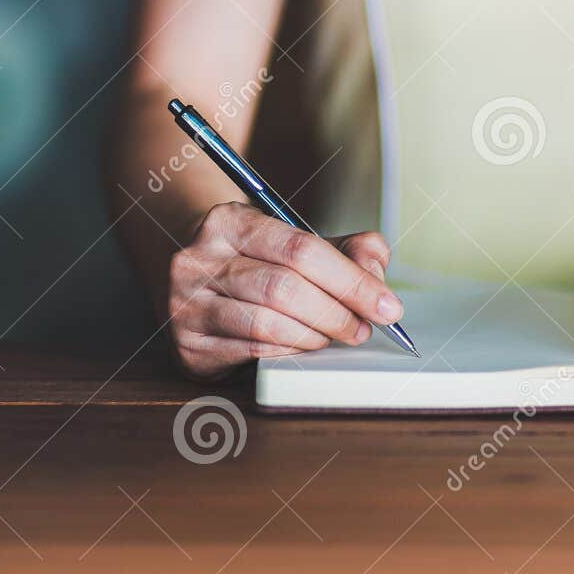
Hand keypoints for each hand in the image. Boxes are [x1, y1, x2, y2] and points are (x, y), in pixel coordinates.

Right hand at [167, 202, 403, 379]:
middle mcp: (199, 259)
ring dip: (315, 335)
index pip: (301, 249)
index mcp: (229, 221)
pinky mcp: (188, 343)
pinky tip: (303, 347)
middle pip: (285, 288)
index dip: (351, 281)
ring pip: (268, 324)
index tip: (387, 306)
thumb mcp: (295, 242)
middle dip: (337, 313)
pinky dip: (289, 352)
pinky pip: (252, 351)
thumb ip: (344, 249)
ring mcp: (186, 302)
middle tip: (364, 328)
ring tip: (334, 336)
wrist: (191, 279)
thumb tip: (375, 268)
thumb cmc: (254, 261)